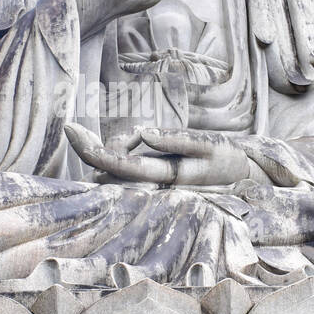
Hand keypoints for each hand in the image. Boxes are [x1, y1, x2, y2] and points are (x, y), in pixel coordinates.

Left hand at [64, 124, 251, 187]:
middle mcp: (155, 185)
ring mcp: (151, 183)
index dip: (96, 151)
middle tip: (71, 129)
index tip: (71, 130)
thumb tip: (145, 133)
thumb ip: (177, 140)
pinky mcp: (152, 178)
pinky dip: (121, 148)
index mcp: (167, 177)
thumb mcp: (209, 146)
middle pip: (110, 171)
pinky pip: (126, 163)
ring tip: (136, 135)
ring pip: (117, 166)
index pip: (123, 166)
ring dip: (111, 147)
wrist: (243, 177)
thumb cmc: (227, 158)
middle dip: (89, 149)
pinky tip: (134, 138)